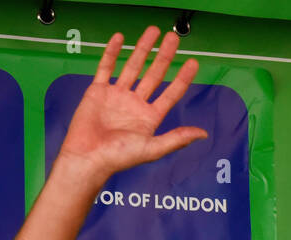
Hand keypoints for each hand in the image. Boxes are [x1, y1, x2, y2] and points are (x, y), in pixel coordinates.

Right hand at [57, 26, 207, 179]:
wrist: (87, 158)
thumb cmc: (119, 157)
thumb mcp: (152, 149)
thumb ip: (177, 139)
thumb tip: (203, 133)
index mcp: (149, 117)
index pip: (170, 93)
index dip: (182, 78)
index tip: (192, 62)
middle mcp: (135, 104)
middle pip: (154, 75)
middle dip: (164, 56)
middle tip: (173, 38)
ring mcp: (117, 96)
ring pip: (132, 67)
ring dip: (142, 49)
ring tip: (153, 32)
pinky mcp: (98, 91)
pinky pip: (106, 67)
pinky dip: (112, 52)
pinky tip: (120, 38)